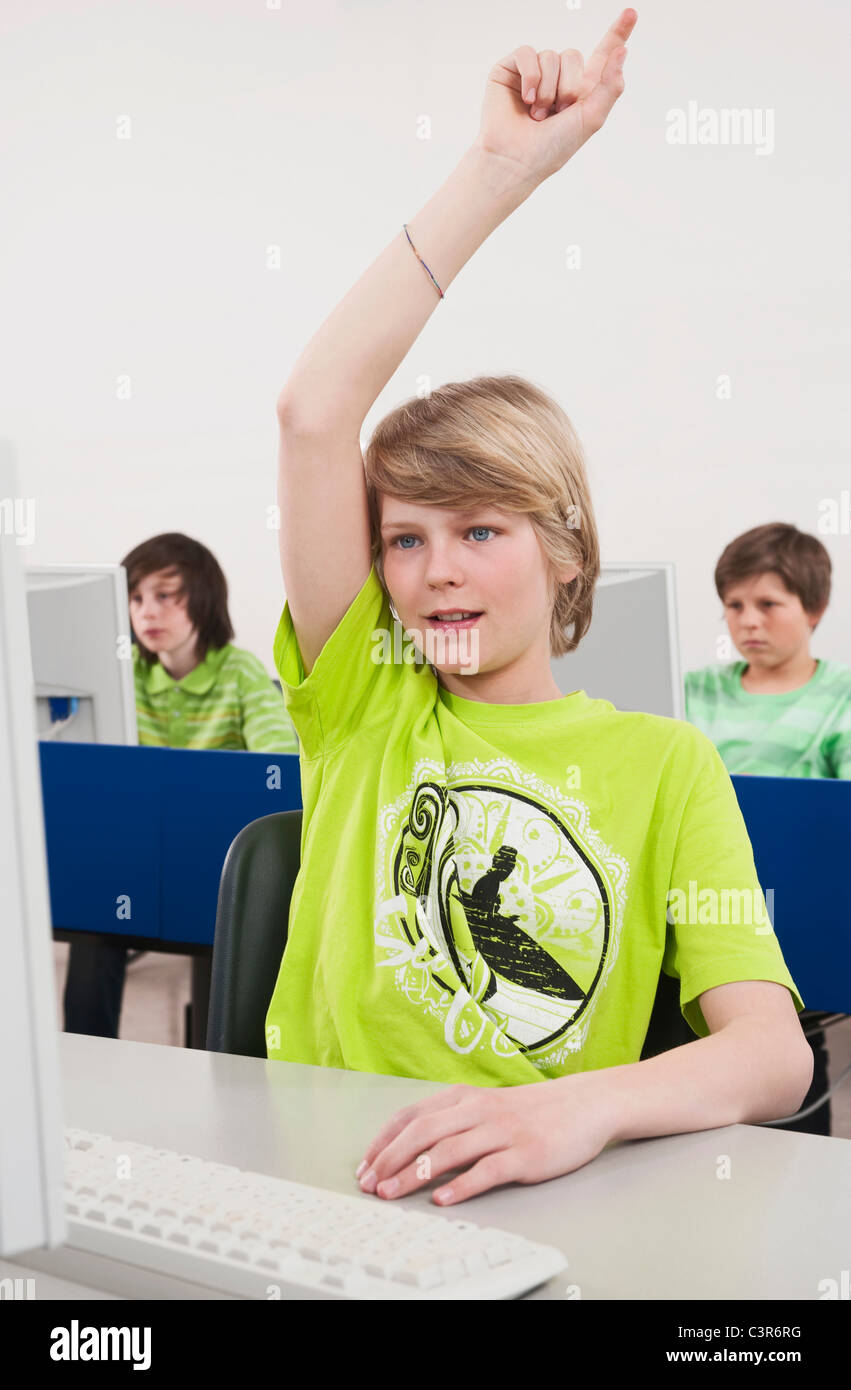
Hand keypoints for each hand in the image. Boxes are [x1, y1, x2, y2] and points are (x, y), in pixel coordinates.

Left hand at [355, 1074, 616, 1205]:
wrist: (584, 1104)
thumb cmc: (531, 1110)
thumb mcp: (486, 1105)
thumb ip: (452, 1120)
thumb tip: (409, 1147)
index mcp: (464, 1097)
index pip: (411, 1115)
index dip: (383, 1141)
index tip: (364, 1166)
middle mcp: (479, 1110)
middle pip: (423, 1132)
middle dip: (390, 1159)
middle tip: (370, 1184)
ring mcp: (502, 1131)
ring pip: (448, 1150)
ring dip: (415, 1173)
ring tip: (392, 1193)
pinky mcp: (525, 1155)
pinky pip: (487, 1170)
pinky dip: (461, 1186)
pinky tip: (442, 1199)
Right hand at [472, 8, 636, 187]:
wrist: (515, 161)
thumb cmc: (552, 148)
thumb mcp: (591, 119)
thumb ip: (610, 86)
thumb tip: (622, 51)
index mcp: (581, 89)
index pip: (602, 54)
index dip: (616, 34)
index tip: (631, 13)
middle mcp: (558, 77)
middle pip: (573, 55)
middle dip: (568, 86)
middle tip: (557, 113)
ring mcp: (534, 72)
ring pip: (551, 56)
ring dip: (547, 89)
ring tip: (538, 114)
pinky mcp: (511, 69)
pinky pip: (528, 54)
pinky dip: (530, 77)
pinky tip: (525, 99)